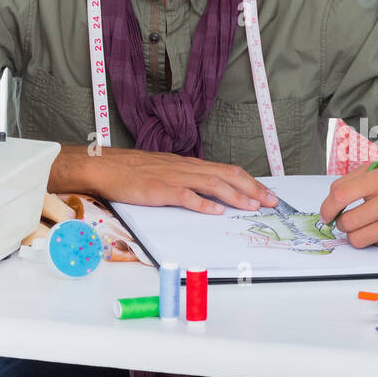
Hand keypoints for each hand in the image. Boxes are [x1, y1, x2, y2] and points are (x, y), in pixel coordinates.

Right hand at [95, 150, 278, 214]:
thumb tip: (212, 194)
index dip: (250, 182)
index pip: (227, 170)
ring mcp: (173, 178)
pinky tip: (215, 211)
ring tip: (251, 206)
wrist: (107, 166)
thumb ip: (189, 180)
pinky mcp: (159, 189)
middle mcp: (186, 168)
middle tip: (270, 202)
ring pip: (211, 184)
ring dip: (234, 195)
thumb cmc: (135, 171)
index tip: (267, 194)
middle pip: (226, 175)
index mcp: (189, 164)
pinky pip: (184, 196)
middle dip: (252, 188)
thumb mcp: (168, 170)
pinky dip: (202, 203)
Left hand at [319, 167, 377, 248]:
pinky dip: (373, 239)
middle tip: (346, 220)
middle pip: (346, 221)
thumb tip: (329, 204)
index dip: (327, 207)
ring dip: (354, 234)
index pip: (340, 195)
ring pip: (356, 238)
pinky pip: (373, 246)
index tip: (326, 214)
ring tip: (362, 226)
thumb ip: (350, 182)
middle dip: (341, 223)